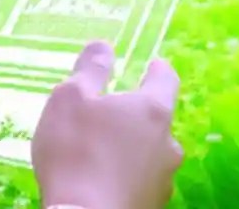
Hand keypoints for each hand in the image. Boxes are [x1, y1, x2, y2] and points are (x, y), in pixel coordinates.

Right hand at [32, 42, 183, 208]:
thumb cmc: (76, 151)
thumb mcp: (70, 99)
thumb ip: (90, 70)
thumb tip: (104, 46)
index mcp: (152, 109)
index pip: (165, 79)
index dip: (156, 69)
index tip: (150, 65)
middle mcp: (168, 142)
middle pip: (157, 119)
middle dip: (136, 114)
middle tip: (108, 114)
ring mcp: (164, 178)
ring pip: (151, 152)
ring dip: (133, 147)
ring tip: (103, 152)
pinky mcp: (153, 205)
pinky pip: (142, 180)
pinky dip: (128, 175)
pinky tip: (106, 179)